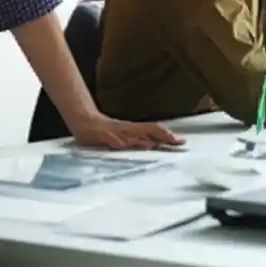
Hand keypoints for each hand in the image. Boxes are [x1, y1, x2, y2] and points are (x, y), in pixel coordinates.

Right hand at [69, 114, 183, 150]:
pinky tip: (123, 146)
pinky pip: (110, 139)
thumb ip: (138, 141)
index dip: (168, 135)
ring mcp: (115, 132)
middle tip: (177, 142)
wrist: (84, 120)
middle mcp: (128, 129)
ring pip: (132, 135)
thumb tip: (155, 145)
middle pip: (149, 130)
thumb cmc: (105, 131)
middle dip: (163, 136)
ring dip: (145, 140)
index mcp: (133, 130)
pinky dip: (117, 142)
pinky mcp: (101, 135)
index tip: (182, 141)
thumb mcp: (124, 136)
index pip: (154, 130)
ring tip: (156, 144)